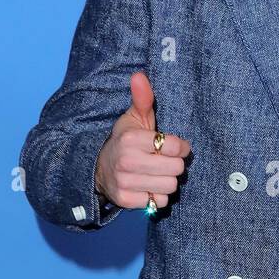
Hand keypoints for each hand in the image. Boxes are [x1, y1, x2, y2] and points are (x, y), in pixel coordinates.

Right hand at [95, 70, 190, 210]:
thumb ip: (143, 99)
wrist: (99, 168)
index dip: (180, 147)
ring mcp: (125, 182)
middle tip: (164, 161)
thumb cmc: (125, 141)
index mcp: (131, 139)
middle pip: (176, 169)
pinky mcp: (126, 200)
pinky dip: (157, 196)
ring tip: (156, 173)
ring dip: (167, 181)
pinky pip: (158, 202)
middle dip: (174, 165)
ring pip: (170, 187)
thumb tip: (140, 75)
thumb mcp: (134, 119)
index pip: (174, 146)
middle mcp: (127, 161)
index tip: (175, 146)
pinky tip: (148, 186)